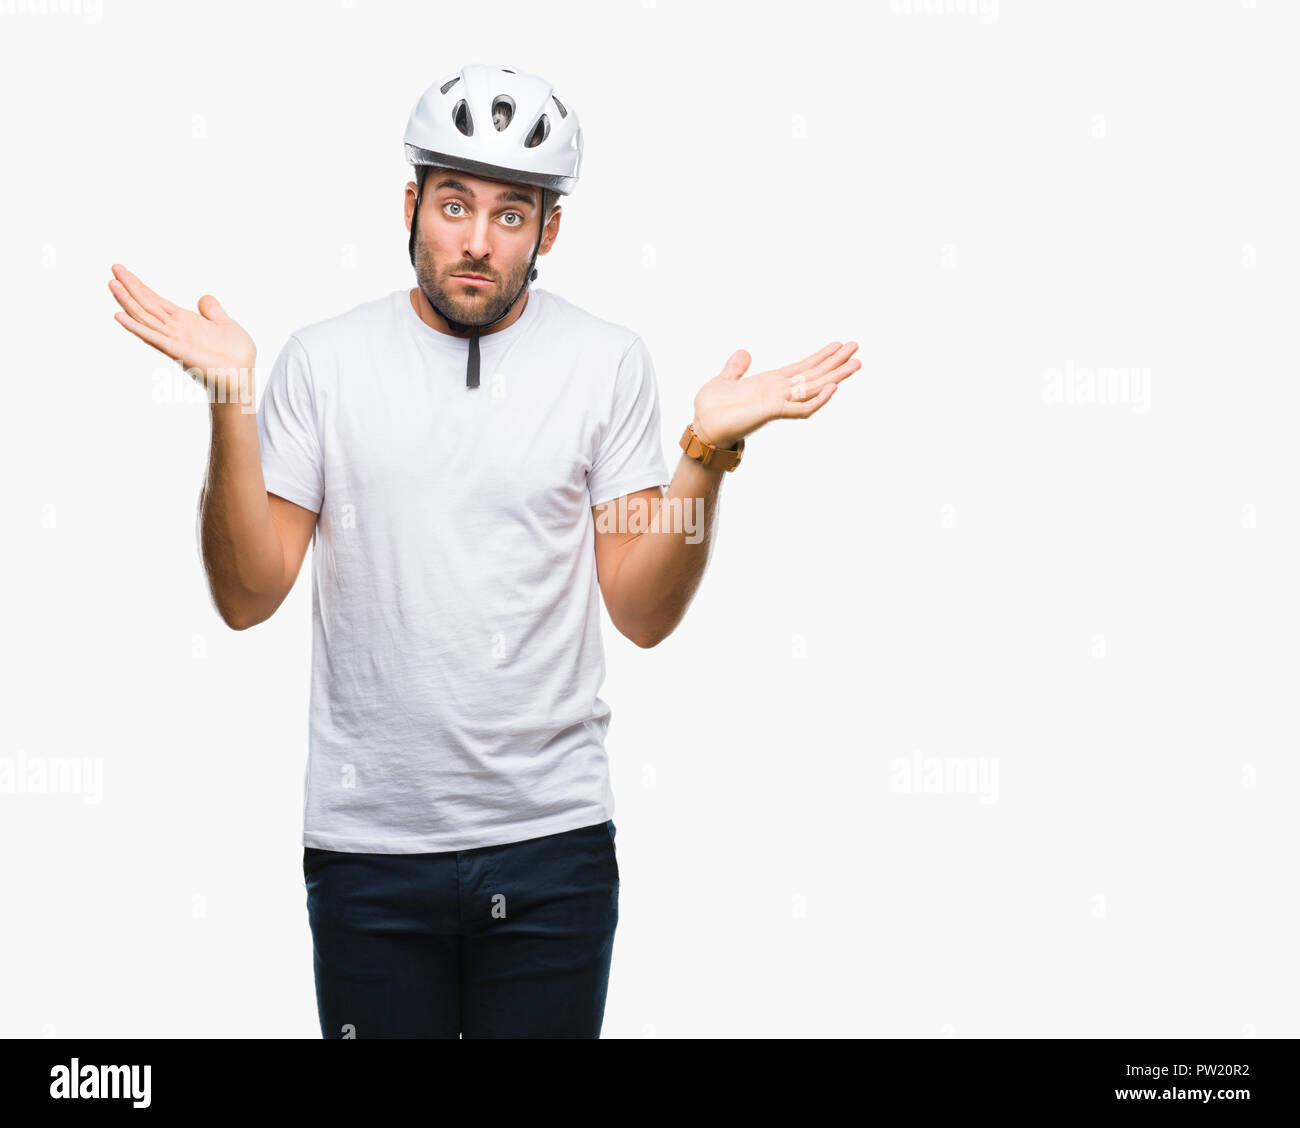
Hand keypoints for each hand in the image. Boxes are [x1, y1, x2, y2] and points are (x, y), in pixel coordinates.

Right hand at [109, 264, 256, 403]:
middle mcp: (176, 329)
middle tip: (114, 268)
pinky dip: (136, 327)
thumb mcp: (227, 325)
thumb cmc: (237, 356)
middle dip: (131, 286)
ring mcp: (174, 339)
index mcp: (186, 321)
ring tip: (112, 284)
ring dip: (128, 301)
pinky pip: (152, 337)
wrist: (244, 375)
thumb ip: (213, 312)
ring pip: (145, 317)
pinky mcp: (177, 350)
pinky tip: (120, 316)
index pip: (158, 301)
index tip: (126, 272)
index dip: (142, 287)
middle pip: (147, 305)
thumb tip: (204, 298)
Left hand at [691, 340, 859, 448]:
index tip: (837, 345)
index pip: (802, 368)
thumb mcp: (724, 380)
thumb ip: (736, 368)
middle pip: (815, 375)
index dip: (820, 357)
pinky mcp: (773, 411)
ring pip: (815, 388)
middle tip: (857, 349)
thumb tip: (744, 353)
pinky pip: (802, 408)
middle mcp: (779, 392)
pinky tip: (833, 387)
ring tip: (856, 363)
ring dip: (836, 376)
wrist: (702, 427)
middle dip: (836, 362)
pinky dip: (818, 399)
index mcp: (770, 383)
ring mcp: (778, 402)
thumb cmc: (711, 409)